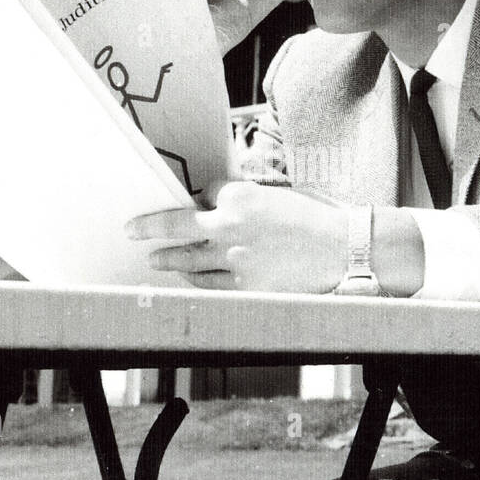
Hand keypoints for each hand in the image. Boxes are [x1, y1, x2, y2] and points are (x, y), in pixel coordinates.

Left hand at [127, 179, 344, 292]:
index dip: (206, 198)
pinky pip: (209, 285)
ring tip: (155, 260)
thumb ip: (249, 201)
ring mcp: (234, 260)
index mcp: (240, 195)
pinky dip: (195, 281)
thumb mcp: (281, 196)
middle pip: (176, 226)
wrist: (346, 250)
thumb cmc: (320, 219)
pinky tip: (188, 279)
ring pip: (188, 261)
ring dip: (168, 260)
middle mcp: (229, 225)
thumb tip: (224, 204)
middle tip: (133, 231)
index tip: (204, 202)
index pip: (206, 193)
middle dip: (150, 228)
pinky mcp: (245, 287)